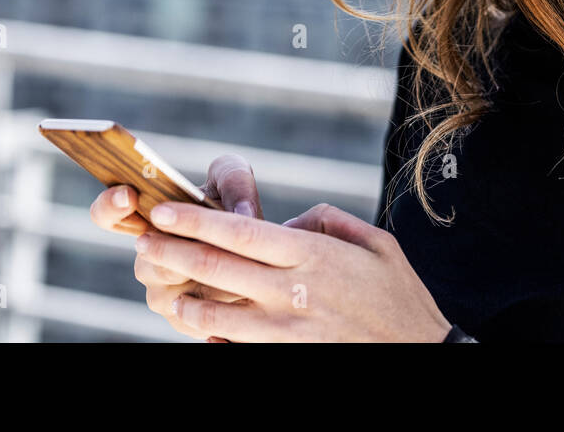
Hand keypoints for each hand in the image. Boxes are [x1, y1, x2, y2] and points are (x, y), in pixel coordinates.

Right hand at [87, 153, 265, 340]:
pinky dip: (220, 301)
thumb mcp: (235, 180)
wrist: (258, 253)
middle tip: (203, 240)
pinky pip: (193, 317)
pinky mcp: (182, 321)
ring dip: (203, 277)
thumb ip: (233, 180)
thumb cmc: (236, 207)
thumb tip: (241, 212)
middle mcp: (147, 259)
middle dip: (177, 252)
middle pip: (145, 263)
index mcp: (149, 221)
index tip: (128, 195)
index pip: (108, 214)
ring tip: (238, 264)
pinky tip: (242, 288)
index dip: (110, 206)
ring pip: (171, 291)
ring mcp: (161, 293)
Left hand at [135, 201, 451, 341]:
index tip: (165, 209)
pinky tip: (190, 318)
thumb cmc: (399, 295)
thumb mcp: (376, 242)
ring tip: (158, 278)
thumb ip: (328, 221)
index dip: (196, 220)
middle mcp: (293, 290)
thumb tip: (289, 221)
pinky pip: (232, 343)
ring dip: (179, 292)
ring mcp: (285, 328)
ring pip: (214, 311)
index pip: (240, 233)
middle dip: (173, 250)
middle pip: (217, 268)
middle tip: (143, 238)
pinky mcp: (284, 353)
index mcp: (313, 255)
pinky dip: (205, 330)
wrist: (419, 354)